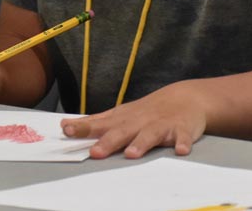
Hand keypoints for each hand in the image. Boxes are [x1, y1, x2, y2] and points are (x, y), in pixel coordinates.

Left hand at [60, 83, 208, 158]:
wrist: (185, 98)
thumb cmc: (147, 111)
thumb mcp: (120, 115)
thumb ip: (95, 123)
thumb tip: (65, 126)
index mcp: (123, 119)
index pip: (100, 123)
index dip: (83, 128)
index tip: (66, 130)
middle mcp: (140, 121)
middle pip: (122, 131)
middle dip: (108, 141)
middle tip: (95, 152)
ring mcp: (161, 125)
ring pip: (150, 134)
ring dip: (141, 143)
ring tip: (131, 153)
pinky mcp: (182, 129)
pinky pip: (183, 137)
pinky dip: (182, 143)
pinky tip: (181, 150)